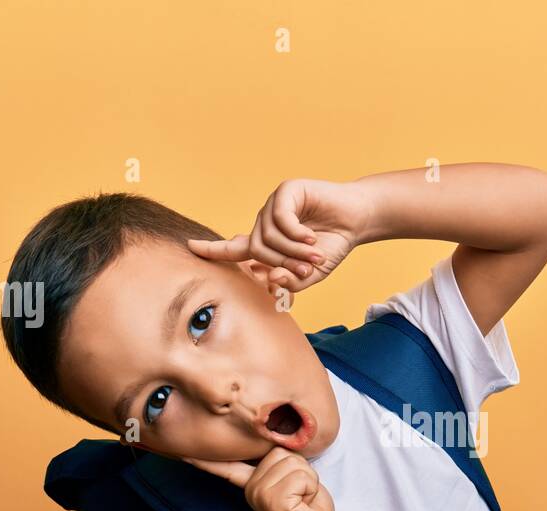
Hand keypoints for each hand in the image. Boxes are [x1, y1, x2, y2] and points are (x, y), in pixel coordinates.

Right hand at [182, 447, 337, 510]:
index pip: (227, 467)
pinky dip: (311, 486)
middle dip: (300, 469)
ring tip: (302, 498)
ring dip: (308, 479)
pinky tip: (304, 503)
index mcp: (252, 482)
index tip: (183, 454)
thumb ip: (279, 461)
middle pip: (280, 452)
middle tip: (300, 493)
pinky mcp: (274, 500)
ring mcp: (260, 494)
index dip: (205, 460)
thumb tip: (280, 443)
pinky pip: (301, 476)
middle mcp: (251, 488)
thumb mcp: (292, 477)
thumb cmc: (308, 507)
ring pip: (293, 462)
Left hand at [187, 178, 371, 293]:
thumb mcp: (311, 273)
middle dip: (282, 263)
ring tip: (314, 253)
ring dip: (292, 250)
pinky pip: (280, 219)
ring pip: (268, 237)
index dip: (213, 249)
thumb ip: (290, 282)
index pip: (234, 248)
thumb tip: (268, 279)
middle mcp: (266, 222)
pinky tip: (311, 236)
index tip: (191, 247)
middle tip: (306, 268)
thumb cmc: (333, 245)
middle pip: (257, 250)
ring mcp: (273, 205)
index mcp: (267, 241)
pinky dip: (296, 233)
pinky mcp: (286, 192)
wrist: (356, 221)